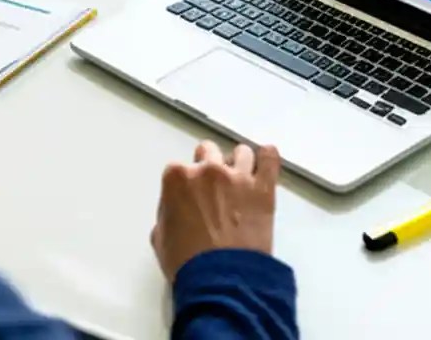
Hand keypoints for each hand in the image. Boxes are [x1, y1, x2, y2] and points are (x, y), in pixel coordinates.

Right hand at [151, 140, 280, 280]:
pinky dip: (267, 157)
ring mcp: (238, 176)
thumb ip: (167, 213)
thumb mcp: (160, 238)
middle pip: (208, 152)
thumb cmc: (186, 262)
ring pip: (241, 153)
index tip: (189, 197)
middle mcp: (207, 169)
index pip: (178, 168)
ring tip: (241, 182)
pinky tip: (265, 163)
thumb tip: (177, 209)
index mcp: (177, 178)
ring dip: (238, 164)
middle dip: (209, 166)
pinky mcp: (264, 187)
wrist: (221, 279)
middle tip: (213, 189)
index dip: (184, 184)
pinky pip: (270, 158)